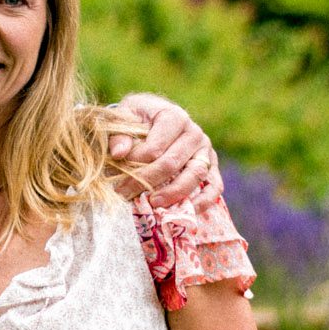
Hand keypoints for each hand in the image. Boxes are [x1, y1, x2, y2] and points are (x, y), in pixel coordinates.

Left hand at [107, 94, 221, 208]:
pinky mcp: (211, 166)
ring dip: (173, 194)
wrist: (154, 117)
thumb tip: (119, 154)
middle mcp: (194, 133)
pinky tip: (186, 212)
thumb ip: (119, 135)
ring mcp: (205, 150)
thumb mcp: (124, 117)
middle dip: (146, 182)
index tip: (114, 175)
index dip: (134, 165)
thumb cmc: (137, 118)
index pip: (155, 148)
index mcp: (173, 117)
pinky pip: (214, 186)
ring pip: (195, 175)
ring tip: (152, 204)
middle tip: (124, 194)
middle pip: (172, 163)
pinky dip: (203, 201)